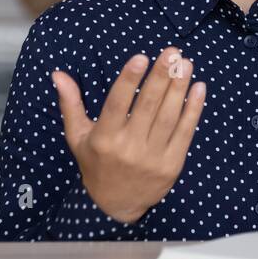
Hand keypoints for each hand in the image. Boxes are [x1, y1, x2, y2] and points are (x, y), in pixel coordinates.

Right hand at [51, 46, 204, 223]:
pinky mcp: (172, 165)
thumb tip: (58, 74)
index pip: (117, 104)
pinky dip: (194, 110)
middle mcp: (129, 147)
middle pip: (148, 106)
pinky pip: (185, 133)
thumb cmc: (96, 164)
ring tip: (186, 64)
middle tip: (172, 52)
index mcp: (105, 138)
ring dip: (179, 88)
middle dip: (161, 76)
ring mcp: (152, 157)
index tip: (141, 57)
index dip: (129, 80)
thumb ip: (71, 103)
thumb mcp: (77, 136)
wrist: (116, 206)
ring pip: (169, 117)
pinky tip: (198, 88)